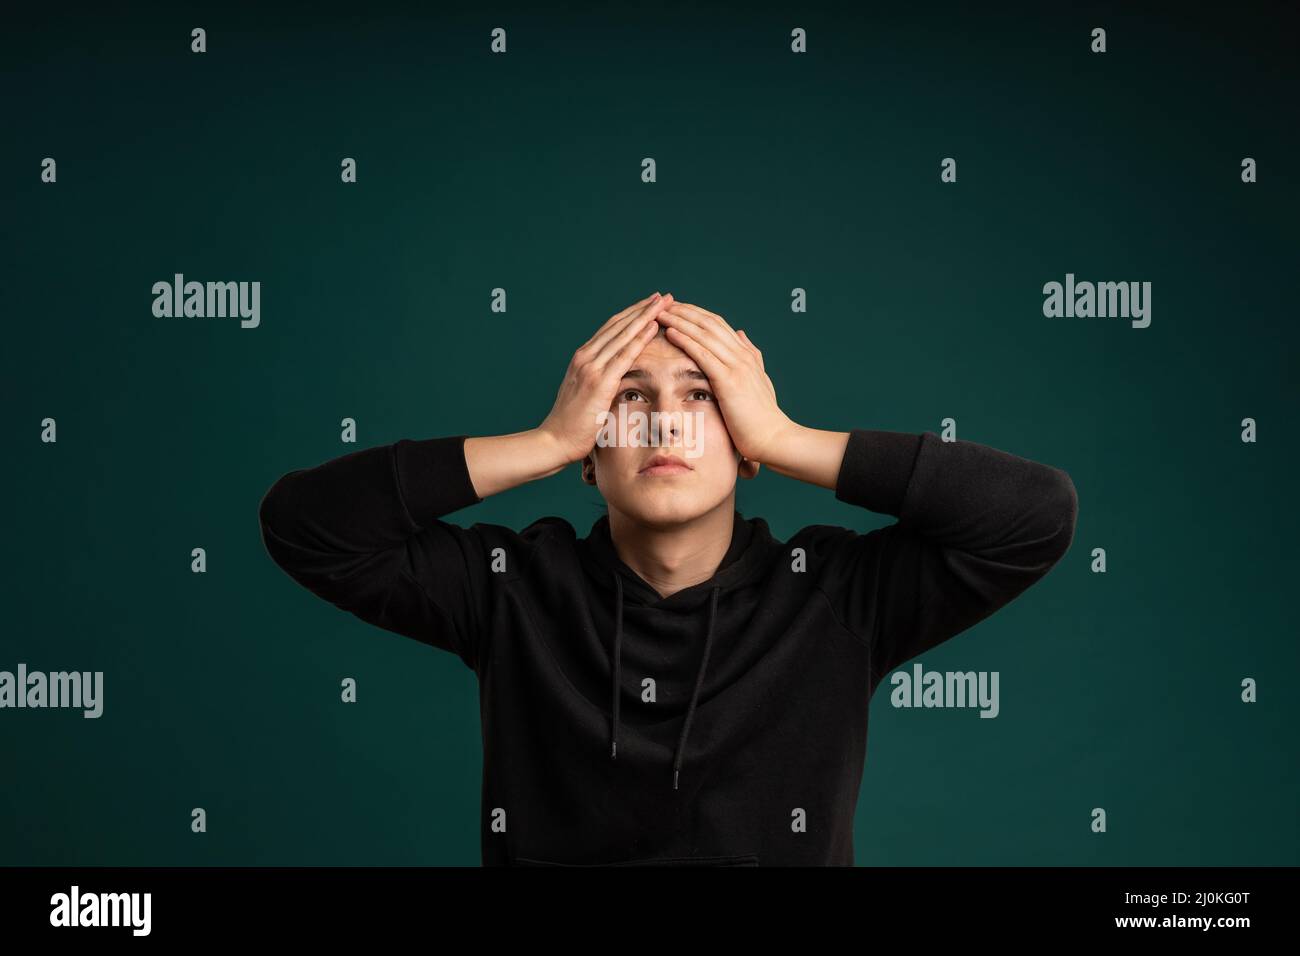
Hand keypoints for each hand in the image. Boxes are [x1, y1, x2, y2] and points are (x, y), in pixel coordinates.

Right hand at [538, 292, 674, 464]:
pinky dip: (640, 338)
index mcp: (582, 359)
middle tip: (663, 296)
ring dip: (645, 316)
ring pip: (623, 333)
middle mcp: (585, 357)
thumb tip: (614, 383)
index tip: (650, 304)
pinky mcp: (598, 382)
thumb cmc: (571, 426)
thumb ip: (598, 385)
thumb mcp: (584, 397)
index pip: (611, 329)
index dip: (631, 315)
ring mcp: (591, 367)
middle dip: (642, 308)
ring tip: (664, 303)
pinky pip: (624, 355)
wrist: (553, 441)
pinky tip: (654, 326)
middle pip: (618, 324)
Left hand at [654, 302, 794, 463]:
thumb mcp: (759, 382)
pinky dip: (686, 340)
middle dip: (685, 311)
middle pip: (709, 323)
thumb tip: (741, 335)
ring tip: (661, 311)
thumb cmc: (764, 419)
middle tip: (662, 303)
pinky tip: (670, 331)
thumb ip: (752, 357)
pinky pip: (703, 354)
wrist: (775, 439)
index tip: (677, 307)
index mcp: (747, 355)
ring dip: (681, 319)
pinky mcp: (729, 381)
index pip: (718, 325)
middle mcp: (743, 355)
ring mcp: (737, 366)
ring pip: (705, 333)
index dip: (696, 313)